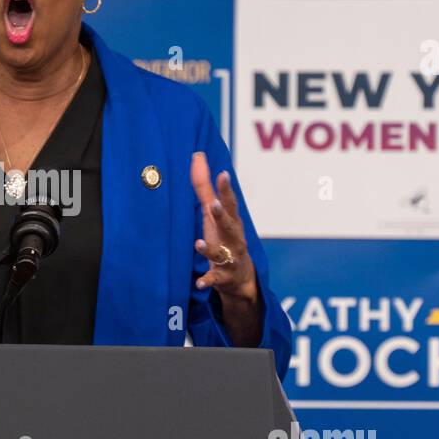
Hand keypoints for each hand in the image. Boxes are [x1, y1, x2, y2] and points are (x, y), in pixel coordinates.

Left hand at [190, 151, 258, 305]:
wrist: (241, 278)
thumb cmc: (224, 238)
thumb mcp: (213, 213)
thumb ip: (204, 187)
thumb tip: (197, 155)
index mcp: (231, 221)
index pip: (230, 203)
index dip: (227, 189)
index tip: (223, 174)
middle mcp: (234, 238)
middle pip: (230, 225)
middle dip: (223, 215)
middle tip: (214, 203)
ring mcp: (230, 258)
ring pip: (221, 253)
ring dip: (210, 248)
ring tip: (198, 243)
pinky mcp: (223, 277)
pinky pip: (215, 279)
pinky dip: (207, 280)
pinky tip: (199, 282)